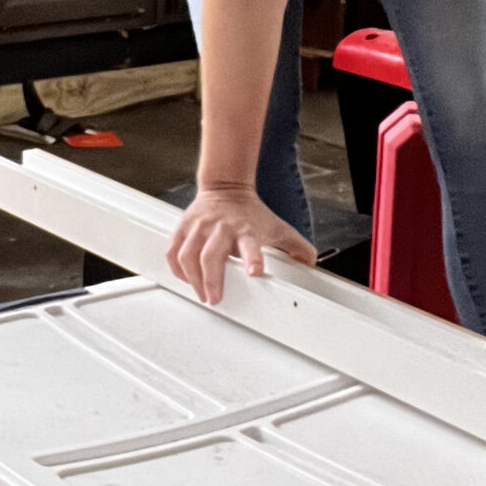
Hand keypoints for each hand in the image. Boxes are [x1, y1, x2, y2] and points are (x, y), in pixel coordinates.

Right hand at [167, 183, 316, 304]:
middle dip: (211, 280)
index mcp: (246, 230)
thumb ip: (295, 246)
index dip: (252, 258)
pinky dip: (177, 268)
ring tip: (201, 292)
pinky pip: (174, 251)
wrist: (226, 187)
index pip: (249, 244)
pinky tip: (185, 278)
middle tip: (214, 298)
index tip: (254, 271)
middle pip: (210, 255)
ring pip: (187, 255)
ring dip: (192, 278)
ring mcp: (200, 226)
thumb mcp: (276, 227)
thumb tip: (311, 261)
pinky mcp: (184, 226)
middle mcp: (221, 228)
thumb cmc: (249, 212)